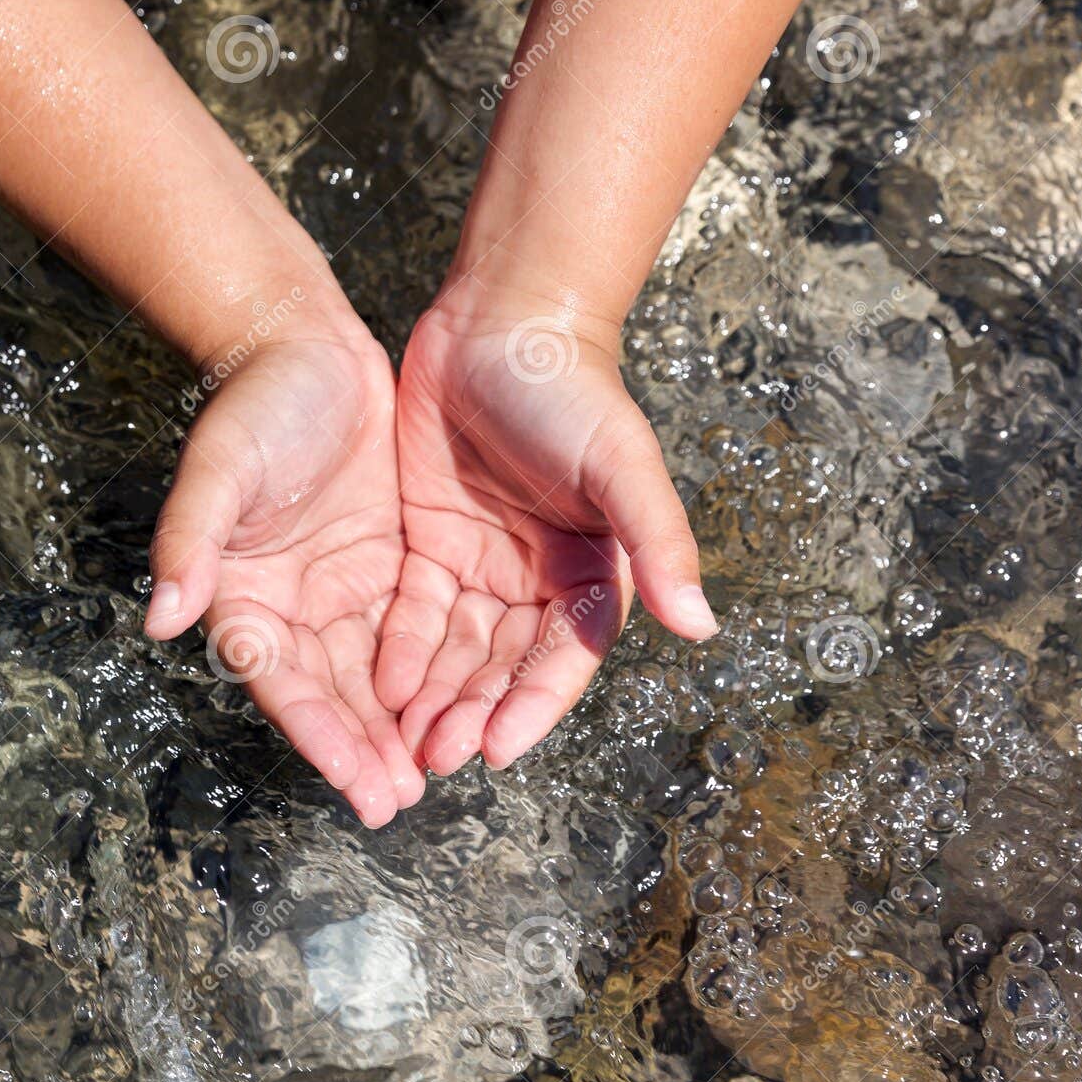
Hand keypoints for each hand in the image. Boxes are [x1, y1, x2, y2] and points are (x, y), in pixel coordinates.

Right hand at [143, 307, 421, 826]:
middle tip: (403, 801)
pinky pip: (410, 633)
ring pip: (373, 676)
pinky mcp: (387, 566)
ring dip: (398, 728)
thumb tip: (159, 619)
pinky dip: (428, 675)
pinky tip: (458, 708)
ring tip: (432, 776)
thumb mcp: (220, 467)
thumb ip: (189, 540)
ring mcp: (342, 589)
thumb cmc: (254, 406)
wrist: (308, 348)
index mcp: (243, 596)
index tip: (359, 783)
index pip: (283, 683)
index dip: (320, 736)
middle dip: (365, 750)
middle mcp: (292, 607)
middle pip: (330, 694)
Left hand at [375, 277, 717, 775]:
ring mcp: (482, 567)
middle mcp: (538, 582)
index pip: (563, 660)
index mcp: (593, 574)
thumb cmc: (574, 390)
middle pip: (504, 668)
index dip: (531, 708)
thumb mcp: (621, 463)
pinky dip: (401, 651)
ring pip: (457, 652)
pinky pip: (415, 613)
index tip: (496, 751)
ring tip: (403, 742)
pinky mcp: (431, 545)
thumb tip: (702, 626)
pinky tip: (378, 685)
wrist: (503, 323)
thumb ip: (661, 541)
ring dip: (435, 698)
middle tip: (435, 758)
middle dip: (473, 715)